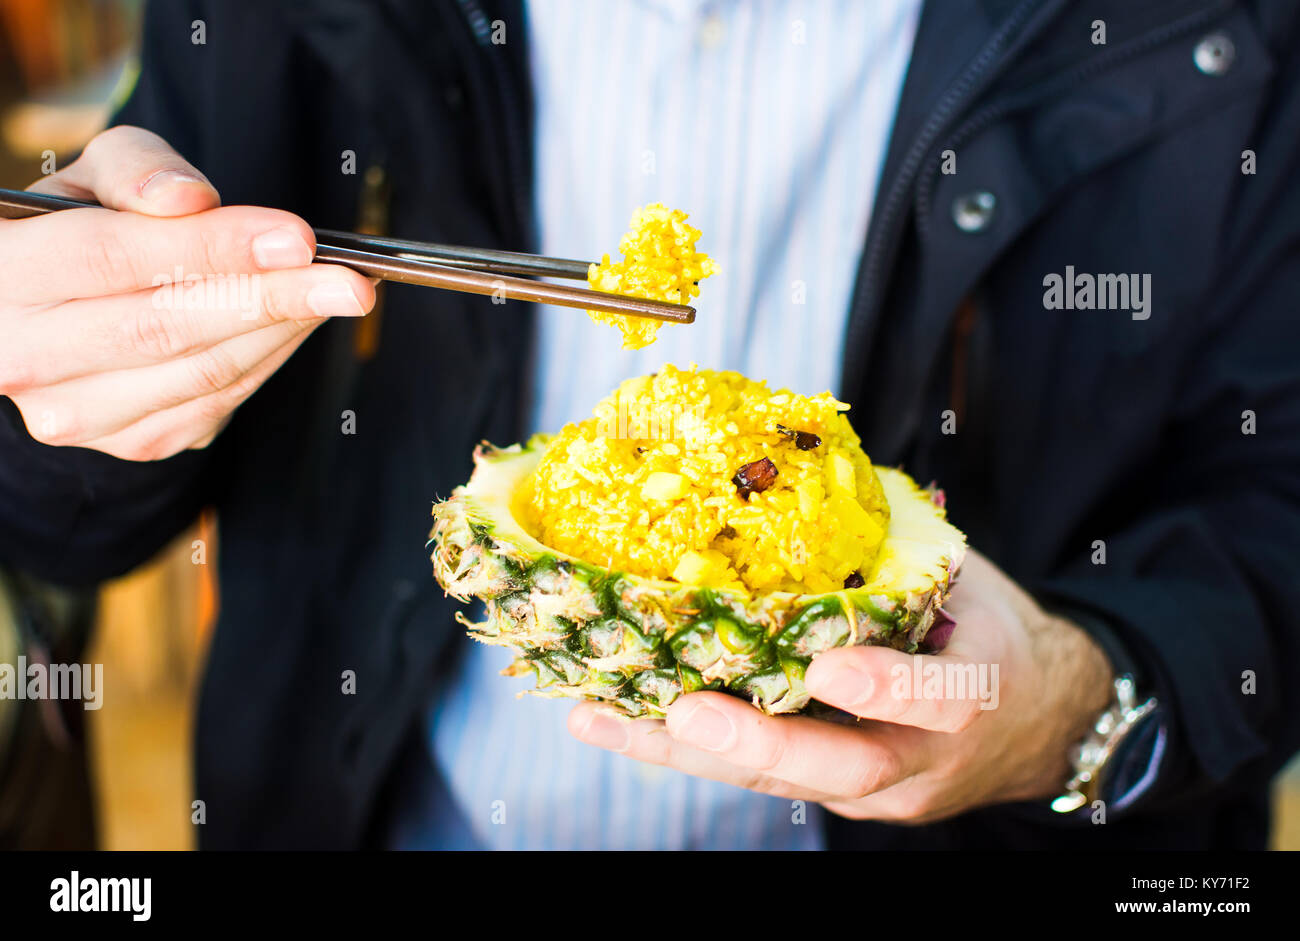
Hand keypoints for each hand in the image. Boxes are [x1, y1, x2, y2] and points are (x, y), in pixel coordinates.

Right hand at [0, 125, 375, 460]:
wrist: (52, 317)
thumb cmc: (76, 231)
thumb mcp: (89, 177)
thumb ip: (134, 171)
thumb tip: (187, 200)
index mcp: (2, 275)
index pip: (116, 258)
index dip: (215, 248)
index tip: (297, 239)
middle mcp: (24, 356)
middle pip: (166, 327)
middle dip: (271, 299)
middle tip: (349, 281)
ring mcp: (77, 413)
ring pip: (202, 373)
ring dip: (282, 330)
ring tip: (335, 291)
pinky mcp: (130, 443)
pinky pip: (219, 404)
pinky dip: (270, 360)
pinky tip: (298, 323)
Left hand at [569, 549, 1114, 822]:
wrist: (1038, 723)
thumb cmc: (993, 634)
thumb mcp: (972, 587)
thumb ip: (904, 558)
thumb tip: (810, 477)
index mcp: (974, 691)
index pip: (937, 697)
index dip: (885, 688)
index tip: (829, 670)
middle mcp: (924, 755)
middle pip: (843, 769)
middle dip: (758, 744)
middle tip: (684, 714)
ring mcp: (879, 787)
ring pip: (783, 781)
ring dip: (689, 753)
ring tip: (606, 717)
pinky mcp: (840, 796)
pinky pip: (763, 776)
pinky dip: (690, 752)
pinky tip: (620, 722)